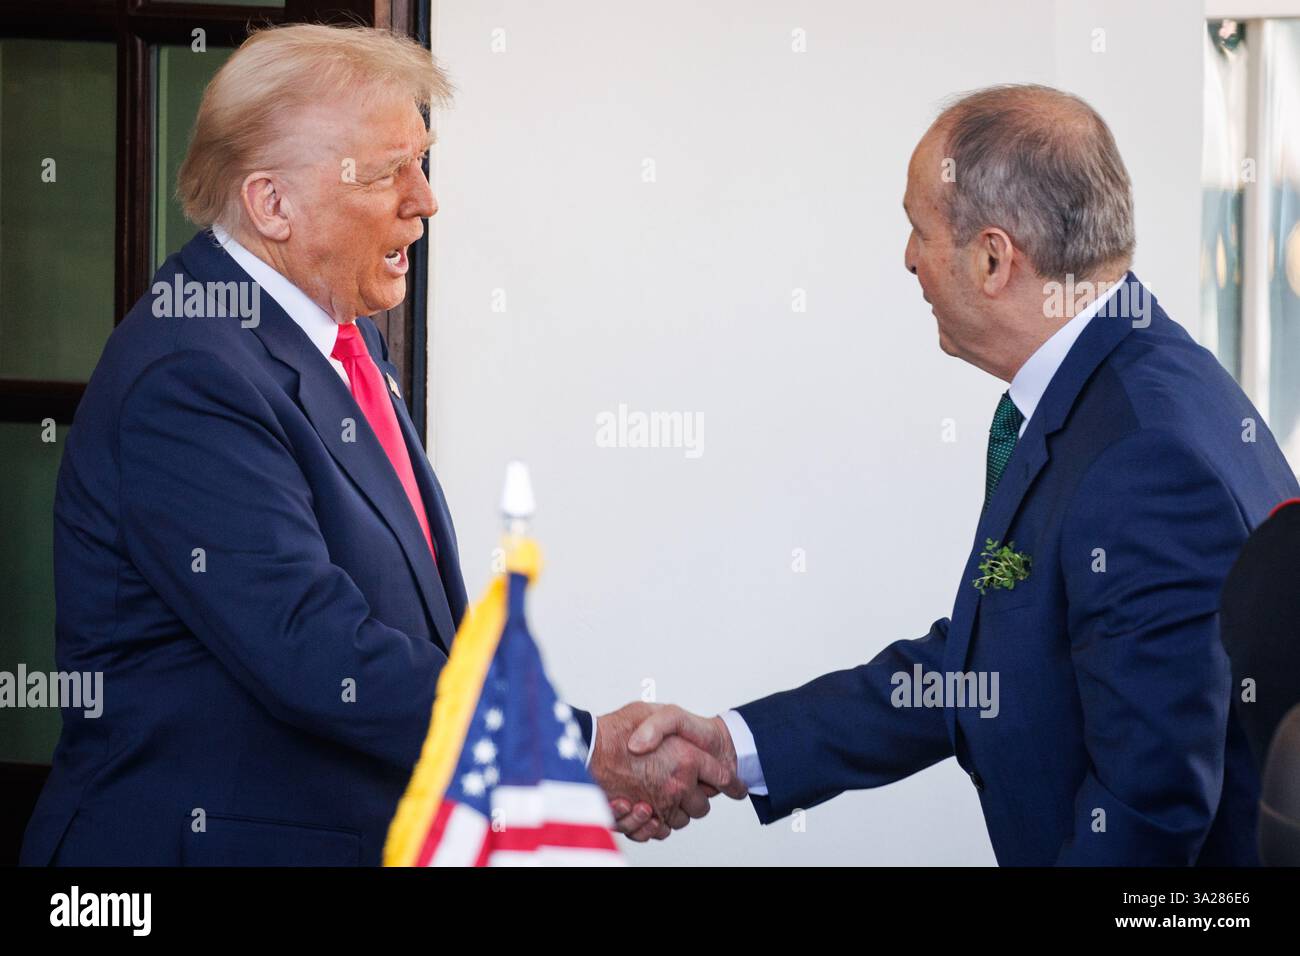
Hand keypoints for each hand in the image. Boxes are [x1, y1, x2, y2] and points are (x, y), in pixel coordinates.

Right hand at [590, 702, 739, 842]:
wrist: (588, 747)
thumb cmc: (621, 726)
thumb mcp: (655, 710)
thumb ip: (674, 725)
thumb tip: (692, 750)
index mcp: (688, 759)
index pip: (722, 777)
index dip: (732, 783)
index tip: (738, 788)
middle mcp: (678, 785)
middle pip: (702, 805)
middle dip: (698, 798)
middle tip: (687, 786)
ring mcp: (661, 804)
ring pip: (682, 819)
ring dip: (677, 811)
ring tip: (665, 796)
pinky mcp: (643, 818)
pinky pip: (659, 830)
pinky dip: (657, 825)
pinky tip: (651, 812)